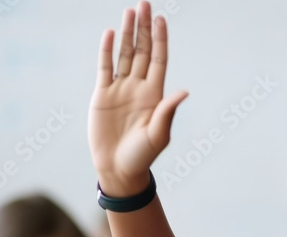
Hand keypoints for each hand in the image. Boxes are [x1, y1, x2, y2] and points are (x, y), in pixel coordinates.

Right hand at [88, 1, 186, 194]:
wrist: (118, 169)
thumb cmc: (142, 156)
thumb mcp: (158, 135)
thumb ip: (168, 112)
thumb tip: (184, 92)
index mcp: (154, 94)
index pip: (158, 59)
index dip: (160, 39)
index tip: (162, 18)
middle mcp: (138, 87)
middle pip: (141, 50)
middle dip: (144, 28)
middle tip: (144, 4)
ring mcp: (120, 89)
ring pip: (124, 54)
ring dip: (126, 33)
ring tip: (129, 11)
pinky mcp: (102, 95)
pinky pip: (105, 68)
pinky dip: (106, 50)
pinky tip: (109, 33)